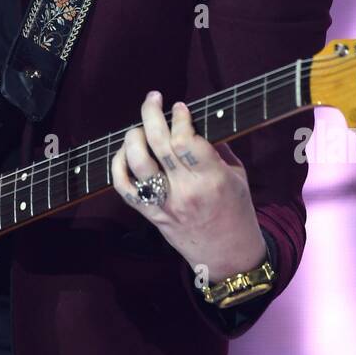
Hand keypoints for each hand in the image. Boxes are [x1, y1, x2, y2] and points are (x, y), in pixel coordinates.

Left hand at [110, 91, 267, 283]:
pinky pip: (124, 188)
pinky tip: (125, 151)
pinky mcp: (151, 215)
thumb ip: (216, 149)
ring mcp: (165, 204)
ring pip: (137, 163)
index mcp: (212, 179)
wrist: (228, 256)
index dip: (180, 118)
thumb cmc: (237, 211)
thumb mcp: (237, 176)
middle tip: (154, 98)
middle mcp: (185, 191)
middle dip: (151, 113)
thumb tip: (194, 122)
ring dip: (133, 136)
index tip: (179, 107)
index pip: (187, 141)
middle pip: (158, 143)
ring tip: (140, 127)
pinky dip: (118, 165)